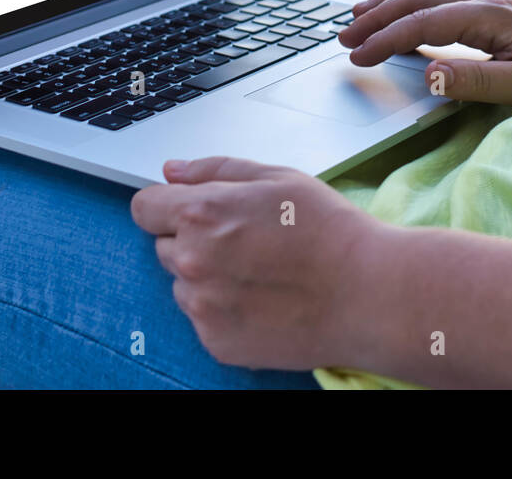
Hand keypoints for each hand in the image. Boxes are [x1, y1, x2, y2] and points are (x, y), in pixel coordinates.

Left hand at [131, 156, 381, 369]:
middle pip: (166, 246)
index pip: (144, 207)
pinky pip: (204, 318)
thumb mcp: (277, 178)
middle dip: (194, 240)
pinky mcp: (216, 342)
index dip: (167, 205)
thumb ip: (215, 170)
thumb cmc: (329, 231)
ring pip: (184, 284)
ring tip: (260, 272)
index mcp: (202, 213)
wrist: (367, 294)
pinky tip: (263, 299)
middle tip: (246, 242)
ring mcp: (202, 306)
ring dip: (208, 277)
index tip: (190, 211)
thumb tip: (172, 172)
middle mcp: (192, 260)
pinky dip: (224, 310)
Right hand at [338, 0, 511, 108]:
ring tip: (355, 16)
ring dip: (388, 1)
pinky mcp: (492, 6)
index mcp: (492, 15)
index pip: (424, 23)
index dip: (385, 39)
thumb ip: (475, 80)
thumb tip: (428, 72)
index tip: (356, 57)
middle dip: (375, 16)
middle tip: (341, 39)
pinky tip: (397, 10)